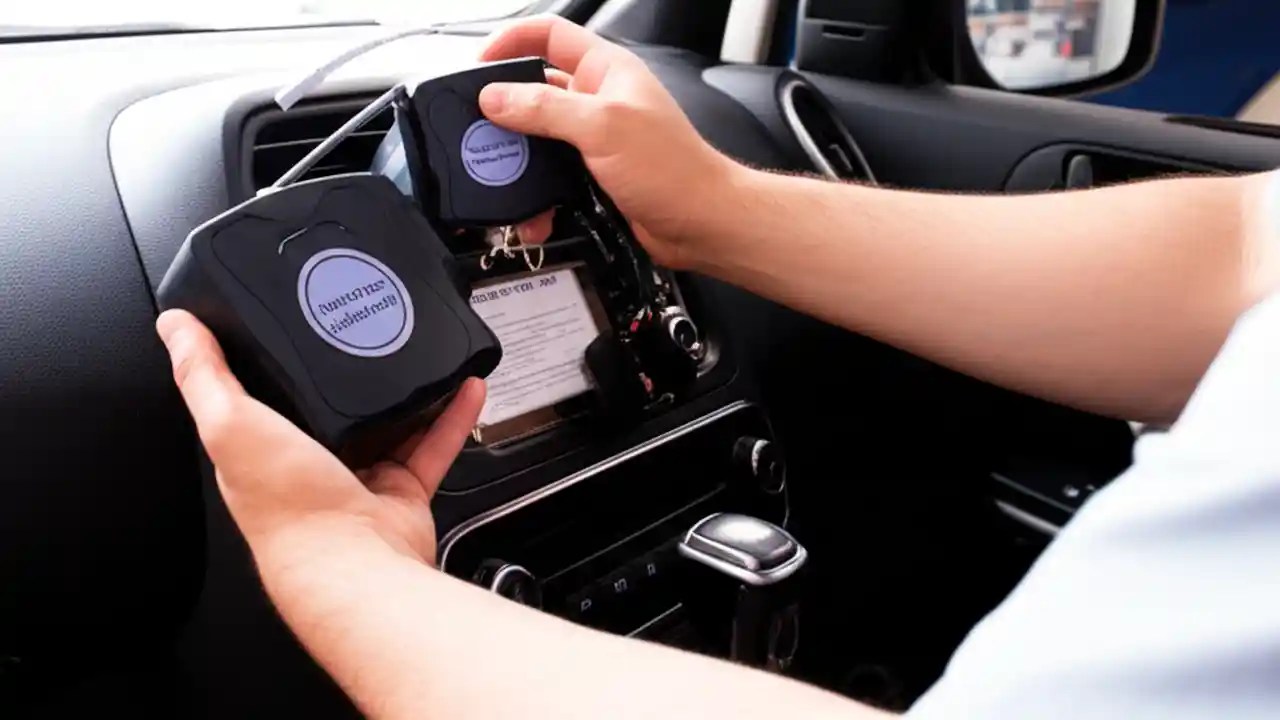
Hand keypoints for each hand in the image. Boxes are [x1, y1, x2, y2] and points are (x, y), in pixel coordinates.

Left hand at [155, 309, 484, 572]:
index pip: (259, 398)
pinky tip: (462, 388)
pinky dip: (451, 417)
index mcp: (260, 451)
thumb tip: (174, 327)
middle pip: (329, 410)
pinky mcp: (401, 492)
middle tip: (365, 332)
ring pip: (388, 425)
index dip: (272, 363)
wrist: (355, 566)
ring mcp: (358, 480)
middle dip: (347, 375)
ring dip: (407, 392)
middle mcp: (308, 467)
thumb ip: (204, 374)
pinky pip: (432, 446)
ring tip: (421, 351)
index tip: (292, 324)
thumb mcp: (232, 424)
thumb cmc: (290, 511)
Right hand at [478, 15, 736, 268]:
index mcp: (606, 70)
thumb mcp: (603, 126)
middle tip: (479, 131)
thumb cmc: (673, 168)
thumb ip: (545, 109)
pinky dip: (537, 197)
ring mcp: (595, 140)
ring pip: (539, 141)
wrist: (701, 224)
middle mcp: (599, 100)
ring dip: (519, 162)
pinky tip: (532, 213)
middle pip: (535, 91)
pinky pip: (552, 179)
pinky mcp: (593, 176)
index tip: (481, 64)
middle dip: (505, 112)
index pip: (550, 35)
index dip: (512, 40)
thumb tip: (495, 97)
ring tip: (501, 177)